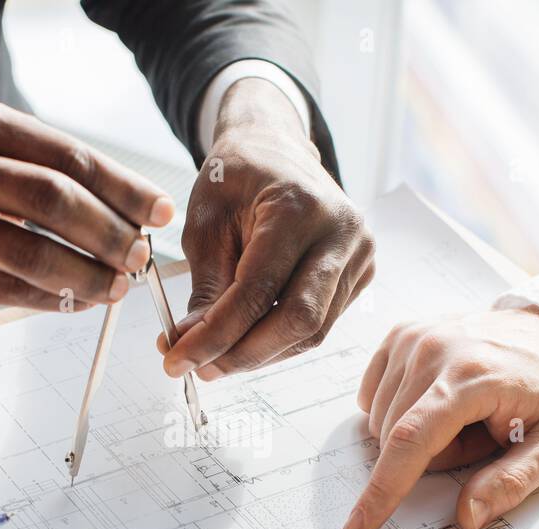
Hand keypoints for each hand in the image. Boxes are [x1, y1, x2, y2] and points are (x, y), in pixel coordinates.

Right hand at [0, 96, 174, 316]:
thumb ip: (37, 170)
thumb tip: (127, 214)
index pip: (66, 155)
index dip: (122, 189)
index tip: (159, 214)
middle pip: (53, 200)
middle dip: (110, 234)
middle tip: (140, 257)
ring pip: (30, 252)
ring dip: (86, 275)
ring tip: (117, 287)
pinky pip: (4, 290)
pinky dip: (51, 300)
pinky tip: (77, 302)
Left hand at [159, 78, 374, 379]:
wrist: (275, 149)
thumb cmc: (236, 177)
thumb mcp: (205, 223)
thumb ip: (204, 288)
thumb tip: (190, 346)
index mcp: (300, 208)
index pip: (259, 292)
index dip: (217, 335)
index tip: (178, 359)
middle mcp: (341, 232)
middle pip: (298, 321)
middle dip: (243, 355)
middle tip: (199, 368)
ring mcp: (359, 255)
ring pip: (312, 332)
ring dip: (259, 355)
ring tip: (215, 358)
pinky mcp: (360, 274)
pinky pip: (319, 324)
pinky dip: (279, 342)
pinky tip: (246, 342)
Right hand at [343, 308, 538, 528]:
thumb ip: (513, 483)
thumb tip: (467, 516)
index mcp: (472, 377)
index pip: (411, 441)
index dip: (382, 490)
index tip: (359, 525)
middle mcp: (435, 349)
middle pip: (397, 436)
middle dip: (434, 455)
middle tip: (481, 436)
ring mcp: (414, 338)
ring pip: (382, 420)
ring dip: (418, 433)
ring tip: (465, 415)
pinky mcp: (401, 335)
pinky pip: (374, 397)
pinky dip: (400, 410)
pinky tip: (438, 399)